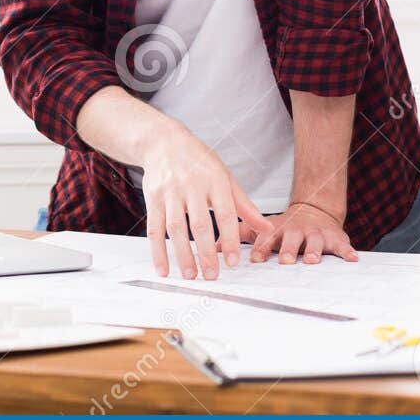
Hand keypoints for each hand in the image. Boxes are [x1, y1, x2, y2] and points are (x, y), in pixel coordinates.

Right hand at [140, 126, 271, 281]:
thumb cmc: (199, 162)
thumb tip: (267, 227)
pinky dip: (158, 252)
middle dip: (206, 253)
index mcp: (215, 181)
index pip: (226, 213)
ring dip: (183, 255)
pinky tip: (164, 269)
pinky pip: (154, 229)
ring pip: (176, 228)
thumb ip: (245, 205)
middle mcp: (192, 186)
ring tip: (191, 276)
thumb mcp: (225, 178)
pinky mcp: (152, 198)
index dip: (230, 239)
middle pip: (200, 224)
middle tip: (213, 275)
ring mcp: (170, 192)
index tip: (233, 262)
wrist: (164, 143)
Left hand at [249, 202, 357, 264]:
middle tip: (285, 261)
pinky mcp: (335, 238)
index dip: (261, 247)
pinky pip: (342, 245)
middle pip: (292, 238)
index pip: (267, 236)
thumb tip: (216, 248)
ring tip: (312, 261)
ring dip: (314, 251)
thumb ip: (241, 236)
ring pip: (316, 241)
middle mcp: (297, 230)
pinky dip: (347, 251)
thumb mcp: (263, 229)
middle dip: (288, 249)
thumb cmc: (284, 228)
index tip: (255, 258)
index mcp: (278, 229)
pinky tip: (352, 259)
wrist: (313, 211)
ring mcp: (316, 234)